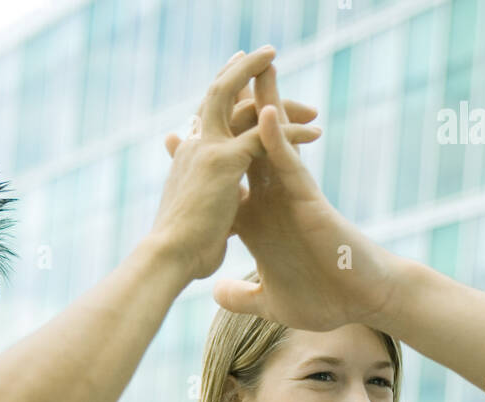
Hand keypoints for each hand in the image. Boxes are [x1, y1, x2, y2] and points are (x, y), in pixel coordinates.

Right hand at [150, 48, 320, 283]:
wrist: (169, 259)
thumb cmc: (184, 252)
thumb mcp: (203, 220)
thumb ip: (216, 207)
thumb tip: (229, 216)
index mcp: (189, 157)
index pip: (207, 115)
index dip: (226, 98)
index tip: (245, 88)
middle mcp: (195, 144)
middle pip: (220, 93)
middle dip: (244, 73)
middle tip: (268, 58)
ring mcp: (208, 148)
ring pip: (241, 101)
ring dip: (275, 92)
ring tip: (310, 103)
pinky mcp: (224, 159)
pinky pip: (263, 135)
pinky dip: (292, 131)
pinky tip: (316, 132)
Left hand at [211, 67, 400, 331]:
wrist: (359, 302)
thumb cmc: (324, 301)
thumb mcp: (270, 303)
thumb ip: (243, 296)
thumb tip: (216, 292)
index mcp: (258, 224)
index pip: (224, 186)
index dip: (200, 164)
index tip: (171, 140)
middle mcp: (271, 202)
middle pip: (244, 151)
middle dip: (229, 118)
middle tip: (210, 80)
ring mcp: (290, 197)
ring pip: (270, 144)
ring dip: (258, 106)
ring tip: (248, 68)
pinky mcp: (309, 199)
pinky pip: (290, 163)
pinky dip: (276, 139)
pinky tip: (262, 113)